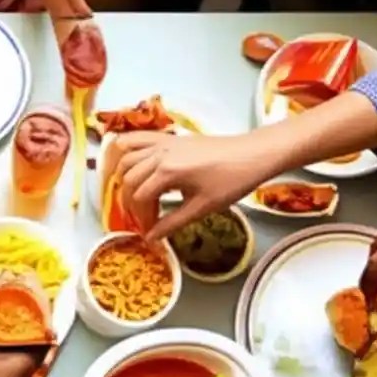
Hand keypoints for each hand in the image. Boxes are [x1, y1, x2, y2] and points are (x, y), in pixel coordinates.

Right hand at [110, 131, 271, 241]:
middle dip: (129, 202)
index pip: (140, 198)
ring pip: (128, 158)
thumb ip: (172, 223)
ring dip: (124, 178)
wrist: (253, 154)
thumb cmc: (232, 181)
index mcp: (168, 172)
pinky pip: (139, 138)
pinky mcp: (170, 137)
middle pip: (128, 178)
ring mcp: (164, 142)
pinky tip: (123, 157)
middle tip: (140, 218)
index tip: (148, 231)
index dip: (141, 218)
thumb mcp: (201, 207)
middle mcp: (160, 154)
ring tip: (132, 195)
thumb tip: (151, 238)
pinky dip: (126, 147)